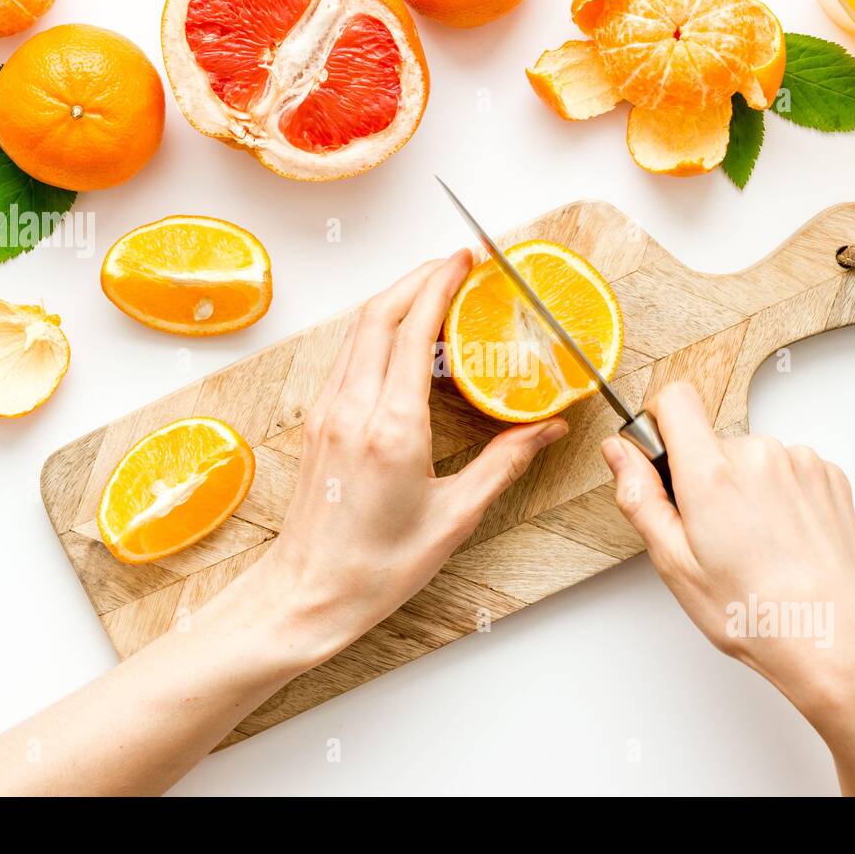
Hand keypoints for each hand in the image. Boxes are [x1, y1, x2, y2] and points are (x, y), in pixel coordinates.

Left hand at [222, 251, 567, 672]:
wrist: (308, 593)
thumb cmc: (376, 567)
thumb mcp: (455, 517)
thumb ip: (504, 463)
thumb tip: (547, 429)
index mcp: (391, 428)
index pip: (413, 331)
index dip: (440, 285)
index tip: (465, 260)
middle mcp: (352, 409)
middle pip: (379, 314)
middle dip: (418, 277)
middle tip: (455, 263)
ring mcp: (327, 412)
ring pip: (357, 331)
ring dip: (394, 300)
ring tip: (433, 290)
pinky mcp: (317, 422)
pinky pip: (347, 356)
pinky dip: (376, 331)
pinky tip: (401, 339)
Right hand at [601, 382, 854, 794]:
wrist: (834, 637)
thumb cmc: (756, 612)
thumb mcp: (675, 563)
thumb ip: (641, 496)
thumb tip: (619, 452)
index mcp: (712, 473)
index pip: (675, 399)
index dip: (662, 424)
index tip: (666, 460)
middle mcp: (759, 454)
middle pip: (712, 440)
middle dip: (706, 476)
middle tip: (716, 536)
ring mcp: (799, 461)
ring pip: (751, 457)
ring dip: (747, 487)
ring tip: (758, 544)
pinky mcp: (829, 474)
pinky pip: (787, 468)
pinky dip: (780, 494)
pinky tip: (784, 539)